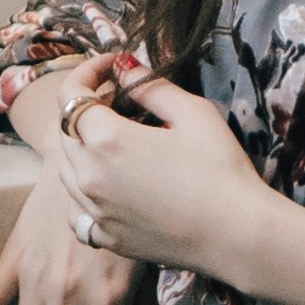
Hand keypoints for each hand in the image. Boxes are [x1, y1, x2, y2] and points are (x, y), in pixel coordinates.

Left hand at [63, 76, 279, 286]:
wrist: (236, 235)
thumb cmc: (220, 170)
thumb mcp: (192, 112)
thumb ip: (150, 86)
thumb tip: (123, 68)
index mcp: (106, 139)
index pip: (71, 94)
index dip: (87, 72)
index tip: (110, 66)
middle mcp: (90, 176)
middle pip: (67, 131)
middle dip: (87, 109)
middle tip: (122, 102)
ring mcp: (96, 211)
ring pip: (68, 171)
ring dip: (83, 150)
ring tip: (117, 143)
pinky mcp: (108, 237)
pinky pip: (78, 210)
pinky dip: (85, 192)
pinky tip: (111, 187)